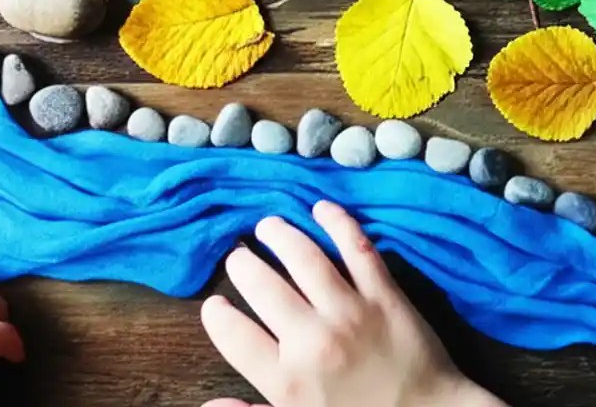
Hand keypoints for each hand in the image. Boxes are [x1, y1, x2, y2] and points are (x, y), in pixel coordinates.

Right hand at [200, 201, 504, 406]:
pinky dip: (337, 222)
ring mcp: (349, 312)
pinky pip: (356, 248)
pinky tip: (320, 208)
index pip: (234, 335)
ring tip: (268, 226)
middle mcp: (311, 341)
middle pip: (262, 287)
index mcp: (287, 382)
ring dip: (280, 235)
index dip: (217, 315)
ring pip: (303, 258)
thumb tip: (210, 404)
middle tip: (239, 256)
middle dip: (243, 265)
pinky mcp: (384, 294)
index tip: (216, 304)